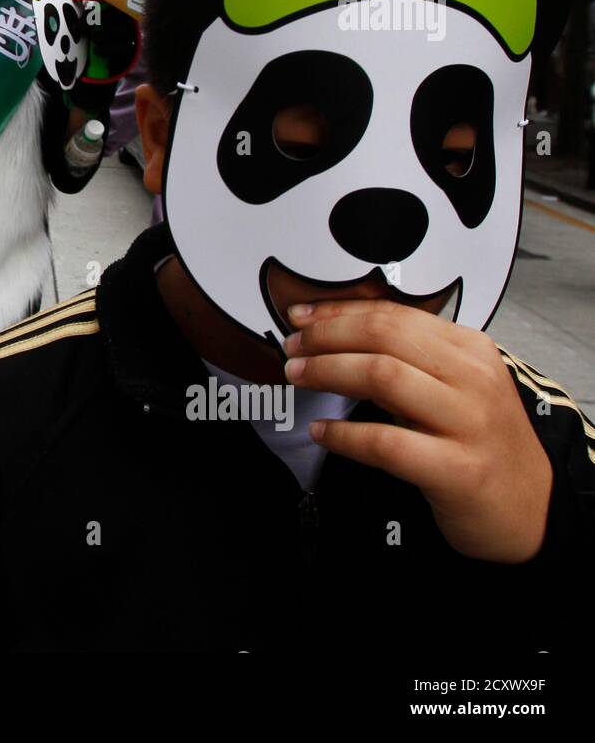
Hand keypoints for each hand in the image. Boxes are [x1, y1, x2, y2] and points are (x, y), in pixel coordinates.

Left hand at [283, 300, 552, 562]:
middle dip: (326, 337)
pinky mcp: (459, 470)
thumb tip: (332, 334)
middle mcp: (473, 378)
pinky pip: (386, 443)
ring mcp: (470, 423)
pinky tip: (320, 432)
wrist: (532, 511)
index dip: (338, 312)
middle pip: (383, 336)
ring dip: (327, 372)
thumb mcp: (454, 388)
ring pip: (382, 376)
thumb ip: (408, 359)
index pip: (393, 315)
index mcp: (470, 349)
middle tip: (291, 348)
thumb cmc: (478, 443)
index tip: (299, 316)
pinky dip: (344, 435)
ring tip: (296, 377)